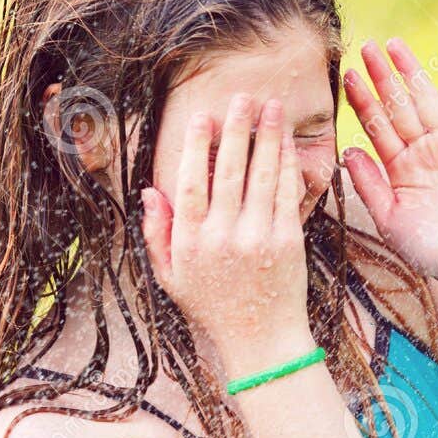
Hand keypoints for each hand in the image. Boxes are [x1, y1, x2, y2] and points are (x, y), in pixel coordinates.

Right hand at [142, 95, 312, 365]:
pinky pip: (286, 194)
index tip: (202, 117)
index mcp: (190, 242)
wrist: (261, 340)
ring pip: (261, 175)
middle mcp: (222, 236)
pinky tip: (287, 143)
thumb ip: (157, 234)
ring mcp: (257, 238)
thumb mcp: (171, 276)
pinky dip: (287, 164)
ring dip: (267, 137)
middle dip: (236, 129)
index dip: (195, 146)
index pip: (189, 182)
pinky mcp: (288, 241)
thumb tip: (150, 192)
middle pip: (228, 170)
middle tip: (242, 97)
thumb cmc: (213, 307)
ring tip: (271, 107)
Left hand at [342, 39, 437, 294]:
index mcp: (400, 170)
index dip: (361, 101)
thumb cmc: (432, 251)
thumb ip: (370, 184)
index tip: (345, 76)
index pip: (376, 127)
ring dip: (412, 73)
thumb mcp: (390, 219)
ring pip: (427, 101)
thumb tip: (348, 151)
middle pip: (397, 107)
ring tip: (393, 45)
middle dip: (381, 78)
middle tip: (364, 48)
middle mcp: (423, 154)